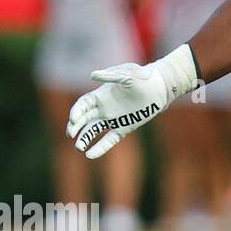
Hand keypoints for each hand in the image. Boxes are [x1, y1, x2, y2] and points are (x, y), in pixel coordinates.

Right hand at [65, 45, 198, 158]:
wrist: (159, 88)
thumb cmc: (142, 78)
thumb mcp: (127, 74)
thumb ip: (111, 75)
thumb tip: (92, 76)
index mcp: (101, 95)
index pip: (83, 105)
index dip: (76, 112)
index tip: (73, 119)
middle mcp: (103, 108)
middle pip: (84, 119)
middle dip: (75, 126)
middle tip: (70, 134)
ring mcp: (113, 119)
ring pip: (93, 131)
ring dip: (84, 138)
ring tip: (79, 148)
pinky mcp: (123, 128)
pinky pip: (109, 140)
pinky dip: (99, 148)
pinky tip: (90, 155)